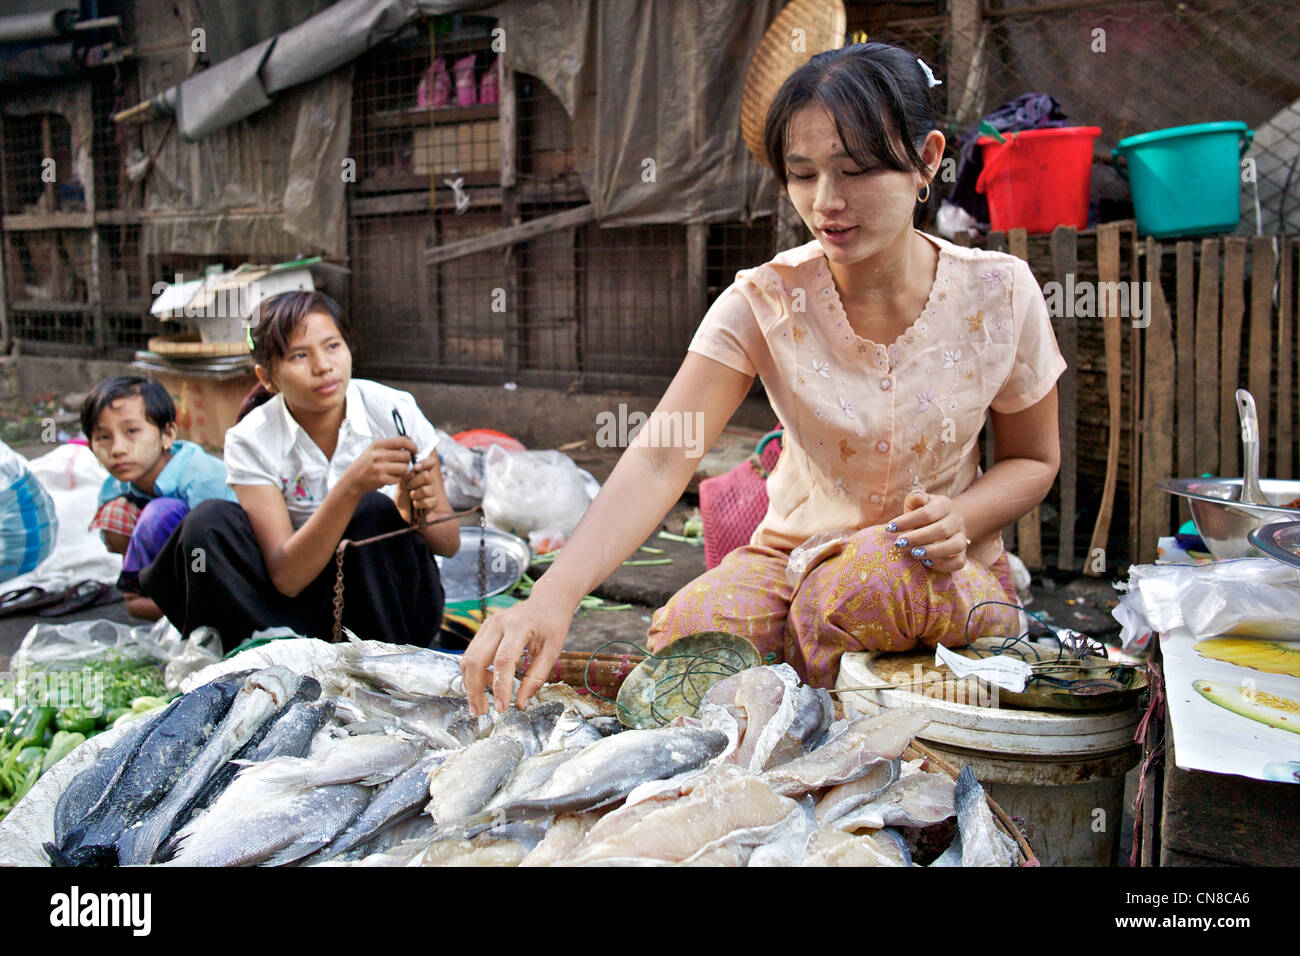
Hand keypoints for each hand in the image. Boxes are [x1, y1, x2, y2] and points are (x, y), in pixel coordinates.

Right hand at [342, 437, 416, 496]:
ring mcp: (379, 467)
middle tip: (402, 463)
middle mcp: (378, 454)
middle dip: (407, 460)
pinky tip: (390, 477)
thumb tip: (411, 439)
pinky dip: (397, 479)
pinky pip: (398, 478)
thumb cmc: (368, 463)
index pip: (402, 441)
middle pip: (405, 456)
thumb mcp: (375, 449)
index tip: (415, 450)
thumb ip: (392, 445)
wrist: (353, 479)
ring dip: (403, 470)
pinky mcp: (380, 479)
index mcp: (378, 444)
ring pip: (404, 468)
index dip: (412, 445)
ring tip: (395, 471)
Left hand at [400, 456, 448, 515]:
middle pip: (426, 476)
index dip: (425, 462)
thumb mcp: (401, 483)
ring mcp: (433, 491)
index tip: (415, 468)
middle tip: (407, 487)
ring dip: (414, 494)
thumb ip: (406, 476)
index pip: (431, 462)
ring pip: (425, 490)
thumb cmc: (402, 494)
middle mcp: (430, 480)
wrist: (402, 510)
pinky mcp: (434, 502)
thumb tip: (412, 472)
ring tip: (411, 496)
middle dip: (414, 482)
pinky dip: (417, 504)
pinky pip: (427, 502)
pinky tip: (415, 504)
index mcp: (423, 472)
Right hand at [461, 591, 573, 714]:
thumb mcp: (552, 652)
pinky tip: (486, 685)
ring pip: (469, 657)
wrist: (548, 601)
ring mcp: (488, 624)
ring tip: (480, 704)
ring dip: (470, 683)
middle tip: (481, 712)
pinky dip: (474, 673)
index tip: (502, 708)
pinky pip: (472, 653)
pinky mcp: (484, 629)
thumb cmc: (552, 625)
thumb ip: (536, 678)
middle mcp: (498, 623)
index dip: (500, 687)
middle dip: (475, 689)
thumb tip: (521, 704)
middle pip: (477, 659)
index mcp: (519, 627)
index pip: (503, 661)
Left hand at [885, 490, 970, 572]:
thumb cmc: (923, 512)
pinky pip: (958, 562)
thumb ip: (916, 498)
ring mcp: (962, 538)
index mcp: (945, 505)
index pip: (927, 513)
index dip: (907, 521)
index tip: (889, 528)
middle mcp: (957, 521)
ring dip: (933, 551)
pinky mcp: (962, 554)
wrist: (942, 522)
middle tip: (899, 543)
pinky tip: (927, 563)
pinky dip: (944, 564)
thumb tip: (918, 498)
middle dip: (918, 537)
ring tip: (914, 553)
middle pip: (941, 530)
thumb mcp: (917, 502)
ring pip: (955, 545)